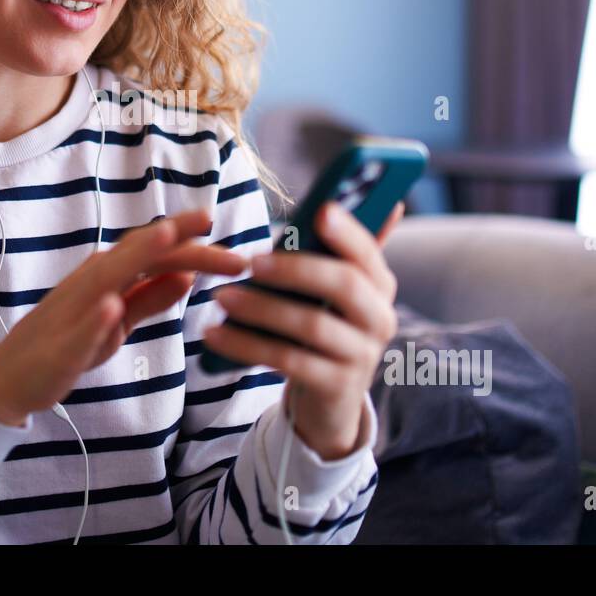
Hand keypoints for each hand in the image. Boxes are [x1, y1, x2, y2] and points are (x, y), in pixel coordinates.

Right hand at [0, 208, 248, 424]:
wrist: (11, 379)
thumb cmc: (68, 343)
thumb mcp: (118, 320)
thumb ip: (151, 298)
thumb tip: (188, 276)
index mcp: (108, 275)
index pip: (153, 250)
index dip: (186, 238)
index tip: (219, 224)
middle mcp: (91, 282)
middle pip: (137, 252)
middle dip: (176, 237)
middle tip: (212, 220)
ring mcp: (73, 311)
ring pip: (107, 277)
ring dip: (137, 254)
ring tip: (166, 235)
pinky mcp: (60, 347)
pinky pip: (80, 330)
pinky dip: (97, 318)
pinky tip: (113, 307)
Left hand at [204, 201, 404, 458]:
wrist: (328, 397)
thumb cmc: (323, 325)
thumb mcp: (330, 290)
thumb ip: (332, 251)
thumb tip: (341, 198)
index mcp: (380, 284)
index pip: (368, 252)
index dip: (347, 231)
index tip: (321, 210)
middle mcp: (380, 318)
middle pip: (344, 285)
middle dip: (294, 268)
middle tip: (250, 262)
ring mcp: (362, 355)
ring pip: (312, 325)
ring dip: (261, 308)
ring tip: (221, 297)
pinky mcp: (336, 386)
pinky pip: (288, 361)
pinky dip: (246, 346)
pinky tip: (215, 334)